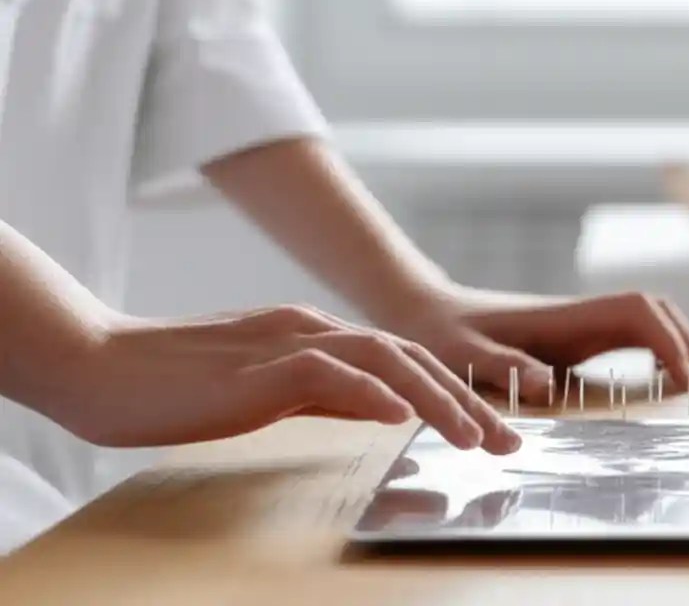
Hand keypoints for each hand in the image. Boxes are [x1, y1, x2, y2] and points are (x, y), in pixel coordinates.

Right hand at [29, 305, 520, 452]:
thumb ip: (324, 392)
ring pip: (383, 361)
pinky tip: (402, 416)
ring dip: (437, 398)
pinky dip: (369, 392)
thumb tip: (381, 410)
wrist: (100, 362)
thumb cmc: (178, 383)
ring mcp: (285, 342)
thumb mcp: (269, 388)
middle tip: (507, 439)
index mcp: (315, 335)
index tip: (490, 428)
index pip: (402, 360)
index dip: (453, 391)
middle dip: (466, 399)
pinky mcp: (255, 367)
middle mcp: (311, 330)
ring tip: (475, 436)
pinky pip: (326, 374)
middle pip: (410, 358)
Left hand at [396, 291, 688, 404]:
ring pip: (648, 317)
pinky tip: (662, 378)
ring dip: (676, 342)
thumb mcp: (464, 355)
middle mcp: (580, 314)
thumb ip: (504, 367)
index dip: (667, 339)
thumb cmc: (443, 336)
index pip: (636, 311)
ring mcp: (581, 322)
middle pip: (653, 309)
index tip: (683, 376)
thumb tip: (545, 385)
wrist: (426, 313)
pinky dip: (658, 349)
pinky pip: (631, 333)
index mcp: (563, 316)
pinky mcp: (576, 334)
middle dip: (684, 340)